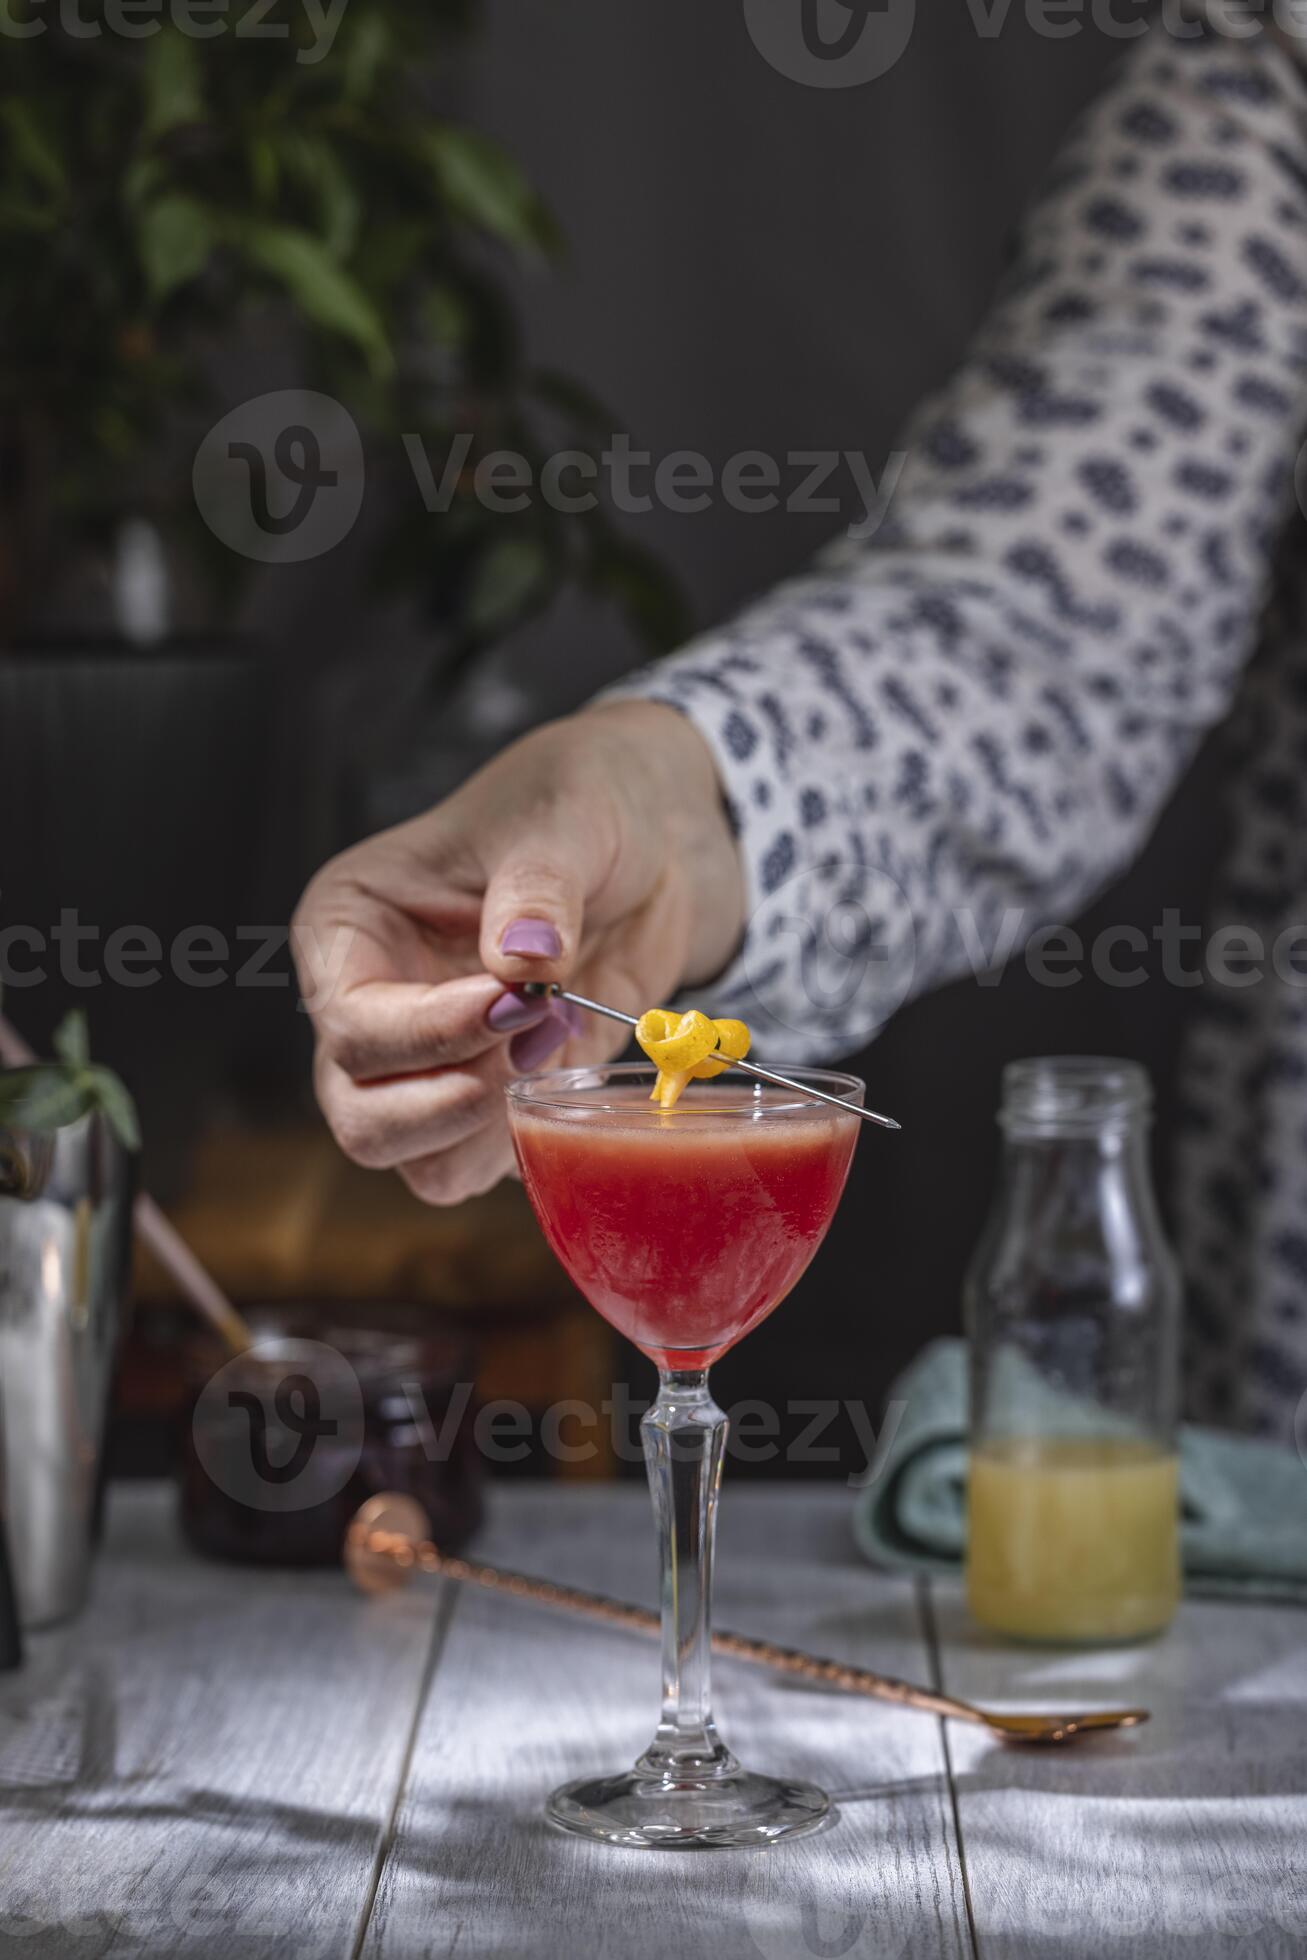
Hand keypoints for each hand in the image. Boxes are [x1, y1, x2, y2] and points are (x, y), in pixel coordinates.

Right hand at [293, 702, 744, 1204]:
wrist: (654, 835)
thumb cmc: (578, 802)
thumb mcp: (559, 819)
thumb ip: (536, 891)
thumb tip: (524, 961)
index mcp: (349, 929)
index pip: (354, 1023)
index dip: (431, 1032)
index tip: (517, 1003)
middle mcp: (373, 1006)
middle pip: (363, 1117)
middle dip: (451, 1105)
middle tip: (534, 1045)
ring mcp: (432, 1062)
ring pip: (422, 1163)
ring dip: (495, 1133)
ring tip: (557, 1049)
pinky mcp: (498, 1094)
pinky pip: (492, 1164)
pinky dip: (535, 1143)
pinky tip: (575, 1072)